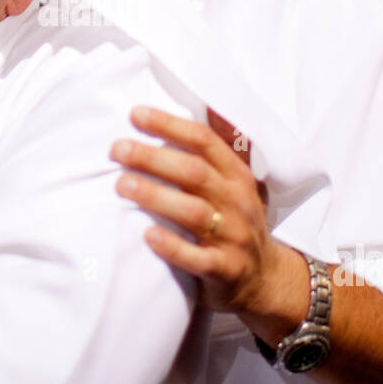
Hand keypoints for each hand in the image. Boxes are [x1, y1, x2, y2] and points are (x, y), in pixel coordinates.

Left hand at [110, 105, 308, 345]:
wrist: (264, 279)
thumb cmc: (238, 221)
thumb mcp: (237, 182)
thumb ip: (219, 149)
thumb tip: (206, 105)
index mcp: (238, 175)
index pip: (204, 142)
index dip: (170, 126)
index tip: (135, 115)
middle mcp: (238, 201)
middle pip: (194, 173)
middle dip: (154, 158)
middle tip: (117, 149)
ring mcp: (234, 237)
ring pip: (194, 213)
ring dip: (156, 197)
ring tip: (122, 185)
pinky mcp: (225, 270)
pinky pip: (198, 258)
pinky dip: (173, 246)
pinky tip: (148, 235)